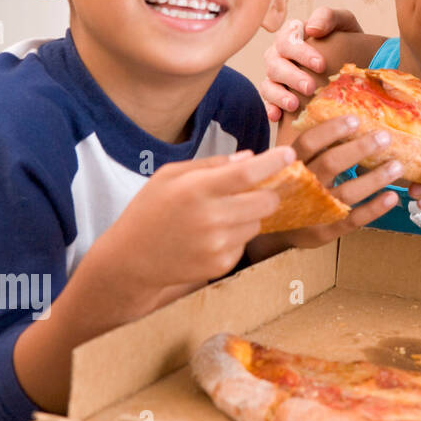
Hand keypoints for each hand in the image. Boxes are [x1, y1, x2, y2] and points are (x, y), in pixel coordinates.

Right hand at [103, 147, 296, 290]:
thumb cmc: (149, 210)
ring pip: (258, 223)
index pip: (249, 173)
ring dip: (250, 216)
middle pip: (266, 201)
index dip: (274, 162)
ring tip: (220, 216)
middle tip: (256, 190)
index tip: (290, 155)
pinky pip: (245, 243)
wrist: (129, 260)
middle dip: (268, 192)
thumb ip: (211, 164)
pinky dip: (237, 236)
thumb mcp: (170, 176)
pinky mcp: (221, 265)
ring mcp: (217, 245)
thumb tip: (250, 157)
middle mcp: (210, 218)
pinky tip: (211, 236)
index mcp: (197, 190)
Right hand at [260, 7, 362, 121]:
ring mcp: (276, 75)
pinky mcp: (277, 95)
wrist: (356, 65)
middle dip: (292, 76)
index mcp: (293, 34)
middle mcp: (280, 54)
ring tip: (294, 105)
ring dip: (279, 94)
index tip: (321, 65)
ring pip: (268, 83)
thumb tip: (312, 28)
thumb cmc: (348, 40)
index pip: (287, 39)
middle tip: (310, 88)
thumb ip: (329, 17)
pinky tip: (277, 116)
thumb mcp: (345, 24)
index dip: (301, 52)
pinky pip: (267, 101)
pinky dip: (270, 108)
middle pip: (275, 63)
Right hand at [265, 115, 406, 248]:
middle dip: (359, 149)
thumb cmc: (289, 186)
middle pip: (331, 163)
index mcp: (291, 164)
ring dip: (374, 178)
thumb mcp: (289, 163)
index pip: (308, 142)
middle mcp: (302, 186)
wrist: (273, 229)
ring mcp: (314, 210)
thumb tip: (337, 109)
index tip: (355, 119)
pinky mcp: (325, 231)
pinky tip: (392, 196)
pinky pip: (353, 220)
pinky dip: (374, 209)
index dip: (331, 130)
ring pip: (347, 192)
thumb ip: (308, 142)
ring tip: (398, 165)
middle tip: (385, 137)